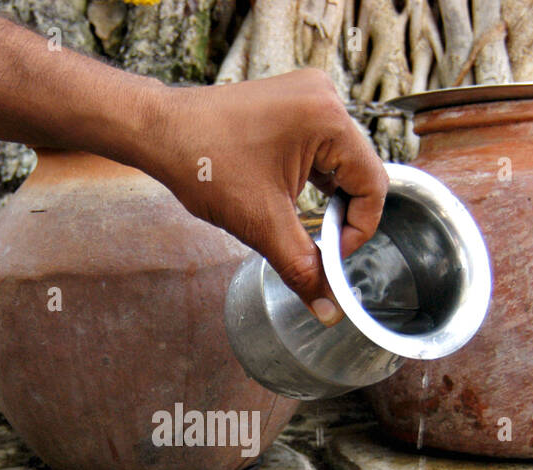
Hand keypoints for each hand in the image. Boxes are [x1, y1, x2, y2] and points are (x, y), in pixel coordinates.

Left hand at [141, 70, 387, 324]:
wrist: (159, 132)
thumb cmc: (204, 163)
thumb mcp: (261, 224)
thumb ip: (302, 268)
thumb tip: (328, 310)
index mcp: (329, 119)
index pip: (373, 185)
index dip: (358, 229)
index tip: (330, 254)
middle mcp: (326, 98)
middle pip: (360, 171)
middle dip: (342, 215)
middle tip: (317, 244)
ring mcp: (309, 96)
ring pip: (340, 162)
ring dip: (327, 198)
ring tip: (299, 222)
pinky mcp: (292, 102)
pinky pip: (321, 147)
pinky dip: (313, 179)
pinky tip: (291, 199)